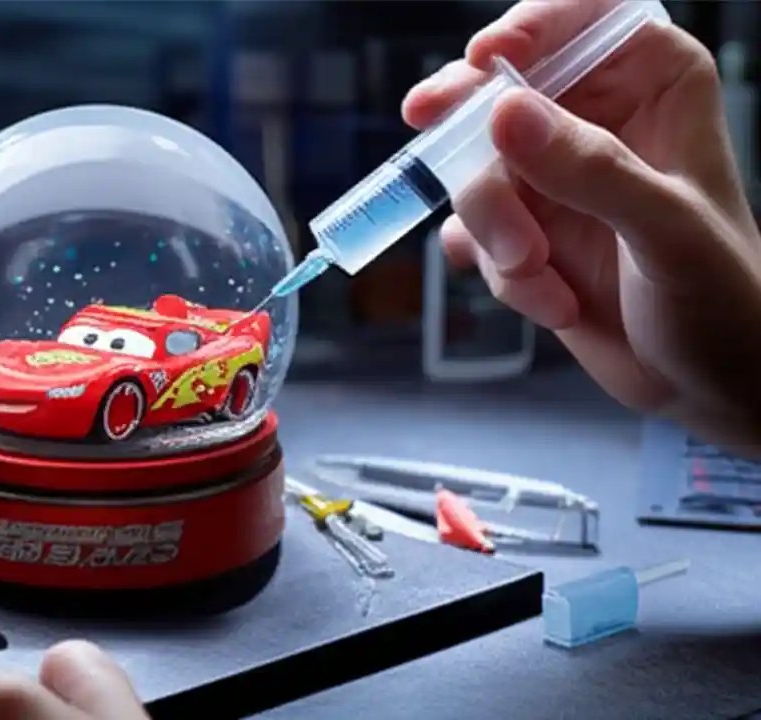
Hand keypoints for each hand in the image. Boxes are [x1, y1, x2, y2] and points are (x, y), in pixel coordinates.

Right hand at [403, 0, 760, 454]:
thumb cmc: (724, 298)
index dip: (531, 26)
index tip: (488, 58)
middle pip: (503, 88)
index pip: (583, 19)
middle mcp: (595, 121)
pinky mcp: (525, 230)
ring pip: (477, 170)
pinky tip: (544, 296)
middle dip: (467, 121)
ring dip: (496, 228)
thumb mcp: (666, 228)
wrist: (711, 385)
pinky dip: (497, 269)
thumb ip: (591, 169)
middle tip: (426, 125)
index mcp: (653, 84)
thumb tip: (504, 115)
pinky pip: (473, 231)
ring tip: (539, 271)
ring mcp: (553, 178)